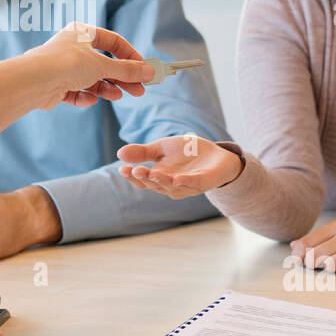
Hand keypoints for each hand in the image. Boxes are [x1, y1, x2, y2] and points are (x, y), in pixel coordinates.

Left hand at [24, 23, 154, 109]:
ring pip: (90, 79)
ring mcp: (63, 67)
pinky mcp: (56, 85)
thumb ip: (128, 70)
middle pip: (104, 63)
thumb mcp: (103, 66)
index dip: (130, 56)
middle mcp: (72, 47)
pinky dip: (85, 96)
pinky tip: (91, 100)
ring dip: (105, 88)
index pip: (113, 41)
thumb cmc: (68, 64)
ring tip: (116, 97)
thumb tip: (150, 72)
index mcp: (82, 33)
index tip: (144, 69)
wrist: (36, 81)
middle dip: (121, 78)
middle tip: (139, 91)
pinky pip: (75, 91)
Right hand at [116, 135, 242, 197]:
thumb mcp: (162, 148)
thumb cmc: (187, 153)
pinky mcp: (203, 182)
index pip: (143, 181)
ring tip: (151, 173)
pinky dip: (185, 182)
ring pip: (172, 187)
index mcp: (160, 178)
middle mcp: (172, 186)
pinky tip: (176, 178)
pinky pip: (193, 183)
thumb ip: (143, 152)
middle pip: (155, 185)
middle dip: (144, 178)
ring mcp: (188, 186)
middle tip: (134, 170)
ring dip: (162, 181)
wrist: (216, 154)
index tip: (123, 168)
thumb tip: (119, 153)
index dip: (132, 177)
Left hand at [288, 217, 335, 272]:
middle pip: (317, 254)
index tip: (295, 262)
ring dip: (327, 269)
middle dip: (310, 264)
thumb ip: (318, 238)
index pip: (309, 241)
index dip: (298, 254)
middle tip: (313, 268)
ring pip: (332, 263)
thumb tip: (294, 246)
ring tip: (330, 269)